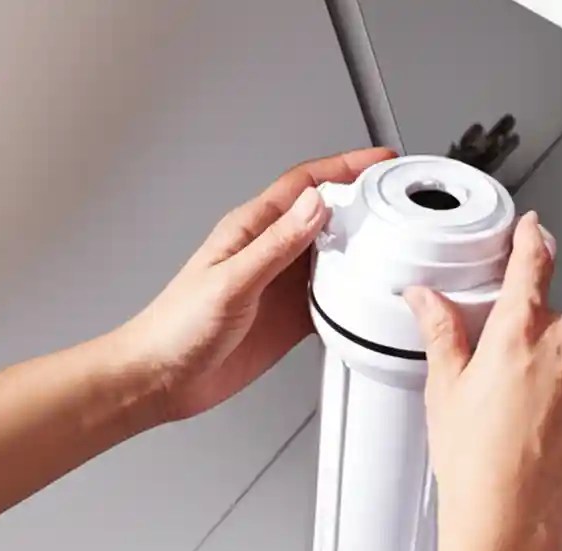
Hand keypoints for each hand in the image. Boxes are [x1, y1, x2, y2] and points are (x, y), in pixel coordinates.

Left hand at [115, 148, 395, 421]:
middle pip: (327, 215)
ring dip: (363, 250)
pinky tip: (369, 300)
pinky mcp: (290, 317)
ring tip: (397, 247)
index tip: (379, 160)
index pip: (306, 185)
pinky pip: (333, 299)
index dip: (345, 167)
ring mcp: (282, 285)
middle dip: (364, 202)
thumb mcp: (232, 281)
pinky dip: (355, 296)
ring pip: (334, 255)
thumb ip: (277, 244)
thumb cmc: (177, 327)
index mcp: (252, 231)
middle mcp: (271, 253)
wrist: (162, 379)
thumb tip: (315, 205)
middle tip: (399, 200)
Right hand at [404, 211, 561, 550]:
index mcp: (519, 327)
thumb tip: (425, 298)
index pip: (531, 262)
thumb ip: (442, 330)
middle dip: (535, 340)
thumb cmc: (479, 462)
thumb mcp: (446, 387)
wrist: (516, 517)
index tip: (535, 229)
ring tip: (535, 413)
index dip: (532, 240)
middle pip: (554, 317)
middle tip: (509, 386)